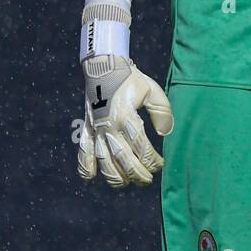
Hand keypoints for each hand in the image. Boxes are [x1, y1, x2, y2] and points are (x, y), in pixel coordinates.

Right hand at [77, 54, 173, 187]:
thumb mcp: (152, 91)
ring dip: (114, 175)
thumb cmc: (131, 80)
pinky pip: (83, 151)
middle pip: (122, 156)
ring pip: (103, 159)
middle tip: (148, 180)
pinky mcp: (87, 128)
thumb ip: (162, 111)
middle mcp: (109, 125)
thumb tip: (166, 132)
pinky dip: (84, 166)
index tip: (160, 164)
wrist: (104, 68)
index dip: (151, 159)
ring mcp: (96, 128)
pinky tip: (90, 178)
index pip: (140, 145)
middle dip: (136, 172)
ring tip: (126, 183)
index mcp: (126, 115)